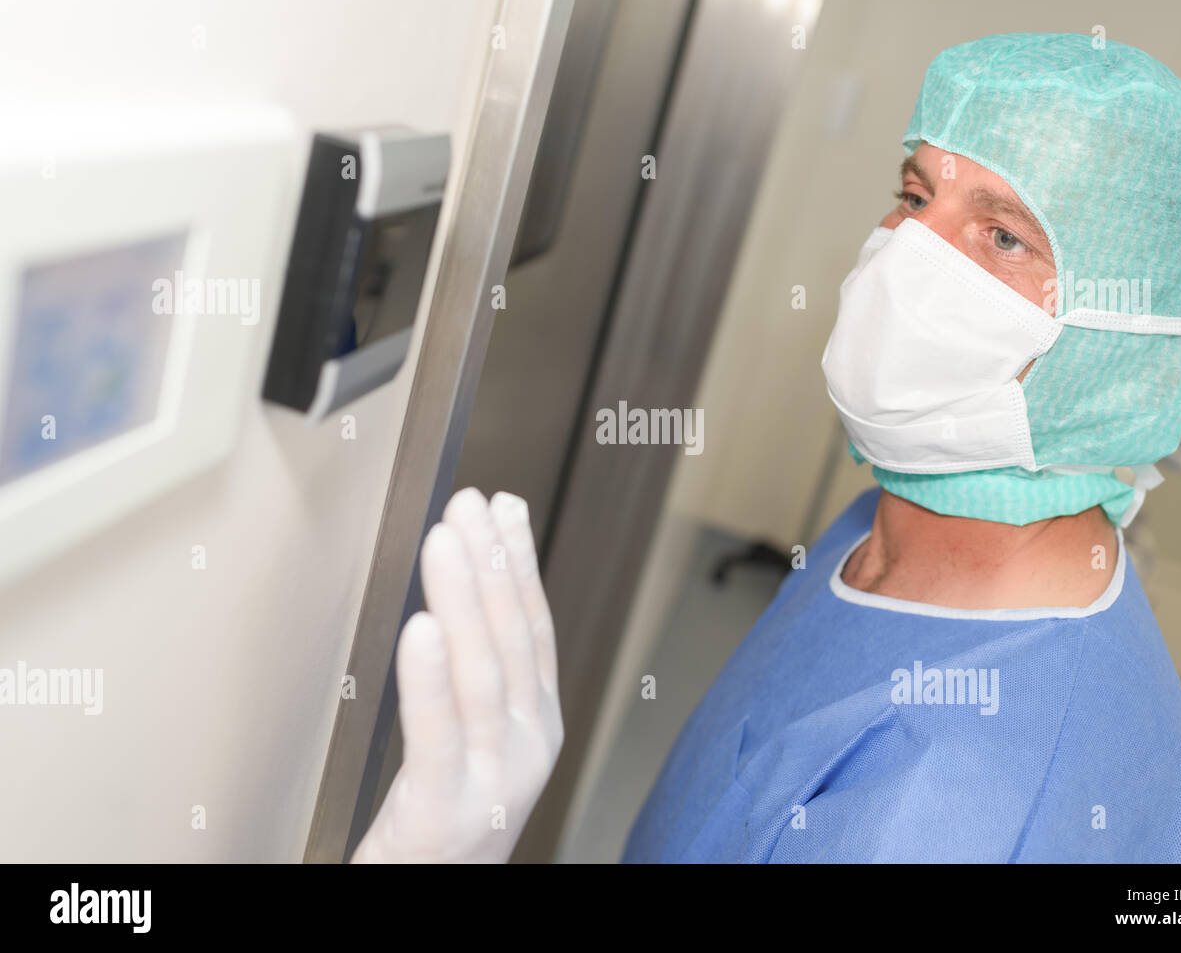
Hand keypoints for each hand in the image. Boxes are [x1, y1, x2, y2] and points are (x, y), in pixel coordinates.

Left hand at [352, 487, 562, 862]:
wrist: (432, 897)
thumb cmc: (448, 817)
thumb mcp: (479, 739)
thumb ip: (482, 674)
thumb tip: (474, 589)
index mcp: (539, 724)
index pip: (533, 628)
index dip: (519, 563)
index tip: (502, 506)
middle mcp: (530, 747)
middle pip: (512, 640)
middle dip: (491, 563)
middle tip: (467, 503)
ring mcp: (495, 780)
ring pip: (483, 673)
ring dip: (464, 598)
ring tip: (446, 539)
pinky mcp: (445, 811)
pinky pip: (437, 734)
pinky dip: (429, 678)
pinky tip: (419, 626)